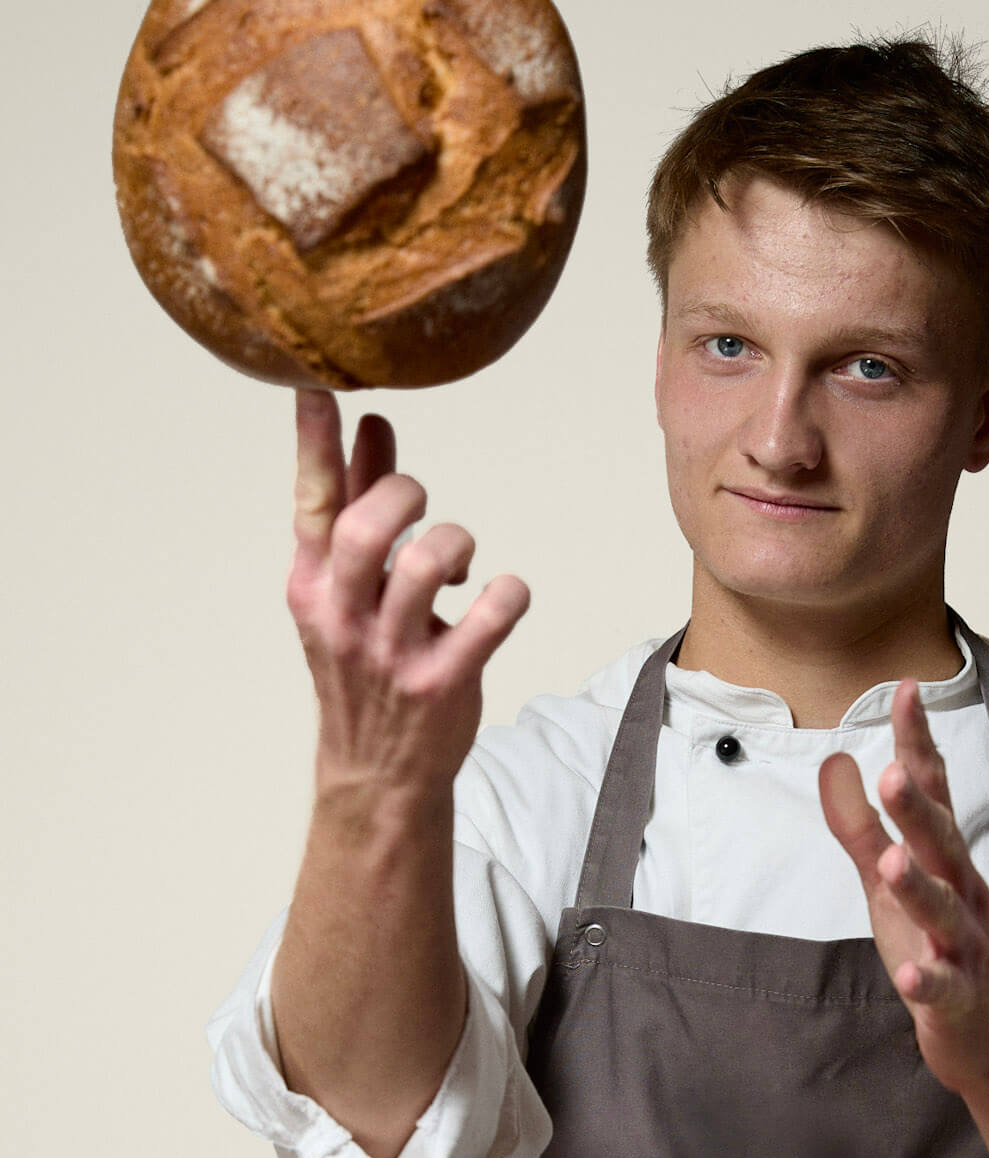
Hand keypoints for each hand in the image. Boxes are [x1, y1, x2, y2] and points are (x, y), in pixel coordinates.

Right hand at [286, 390, 529, 805]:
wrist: (378, 771)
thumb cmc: (368, 663)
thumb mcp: (348, 589)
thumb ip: (361, 506)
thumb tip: (370, 428)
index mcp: (313, 584)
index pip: (312, 502)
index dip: (316, 443)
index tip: (319, 385)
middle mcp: (345, 616)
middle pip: (365, 529)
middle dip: (404, 496)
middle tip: (422, 503)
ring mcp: (392, 653)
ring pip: (428, 565)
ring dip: (456, 544)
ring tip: (458, 566)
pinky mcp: (442, 684)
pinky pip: (490, 618)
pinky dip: (508, 594)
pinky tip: (500, 598)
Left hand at [819, 680, 988, 1093]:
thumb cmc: (937, 946)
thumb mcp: (888, 882)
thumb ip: (859, 826)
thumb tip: (833, 761)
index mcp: (946, 860)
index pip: (934, 791)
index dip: (919, 744)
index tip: (907, 690)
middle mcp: (962, 892)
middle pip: (943, 843)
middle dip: (920, 808)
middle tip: (897, 770)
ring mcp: (963, 946)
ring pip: (944, 910)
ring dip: (919, 886)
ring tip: (894, 860)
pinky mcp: (959, 998)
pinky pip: (943, 986)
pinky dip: (927, 979)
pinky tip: (907, 974)